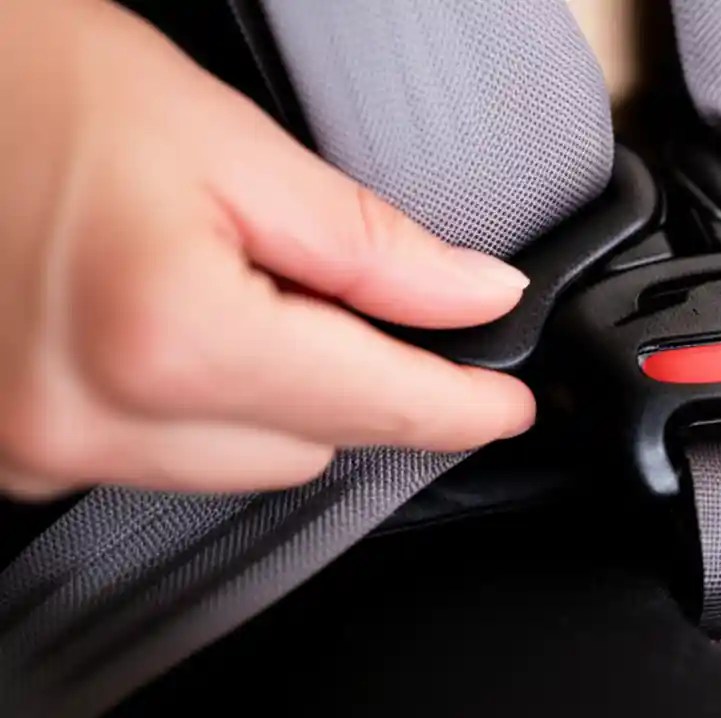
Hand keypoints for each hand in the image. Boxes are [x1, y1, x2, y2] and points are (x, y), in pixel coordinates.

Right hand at [0, 1, 534, 500]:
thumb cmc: (35, 82)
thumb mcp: (231, 145)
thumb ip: (371, 246)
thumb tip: (477, 298)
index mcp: (167, 336)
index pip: (369, 405)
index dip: (457, 407)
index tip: (505, 406)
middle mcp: (92, 418)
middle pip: (312, 447)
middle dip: (358, 382)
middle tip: (342, 288)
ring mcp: (41, 447)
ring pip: (242, 465)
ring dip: (277, 397)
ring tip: (231, 283)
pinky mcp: (15, 450)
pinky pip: (165, 460)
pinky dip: (201, 407)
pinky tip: (178, 323)